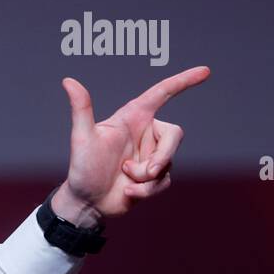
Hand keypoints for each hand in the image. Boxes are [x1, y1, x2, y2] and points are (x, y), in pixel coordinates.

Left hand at [53, 65, 211, 225]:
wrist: (87, 202)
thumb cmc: (82, 168)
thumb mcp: (82, 138)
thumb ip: (81, 109)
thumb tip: (68, 81)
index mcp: (133, 118)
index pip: (162, 93)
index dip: (183, 81)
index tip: (205, 71)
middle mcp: (146, 133)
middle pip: (175, 134)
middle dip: (162, 155)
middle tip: (138, 170)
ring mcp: (152, 154)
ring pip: (169, 161)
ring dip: (145, 177)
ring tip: (124, 178)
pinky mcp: (156, 176)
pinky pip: (165, 181)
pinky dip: (146, 190)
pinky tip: (127, 191)